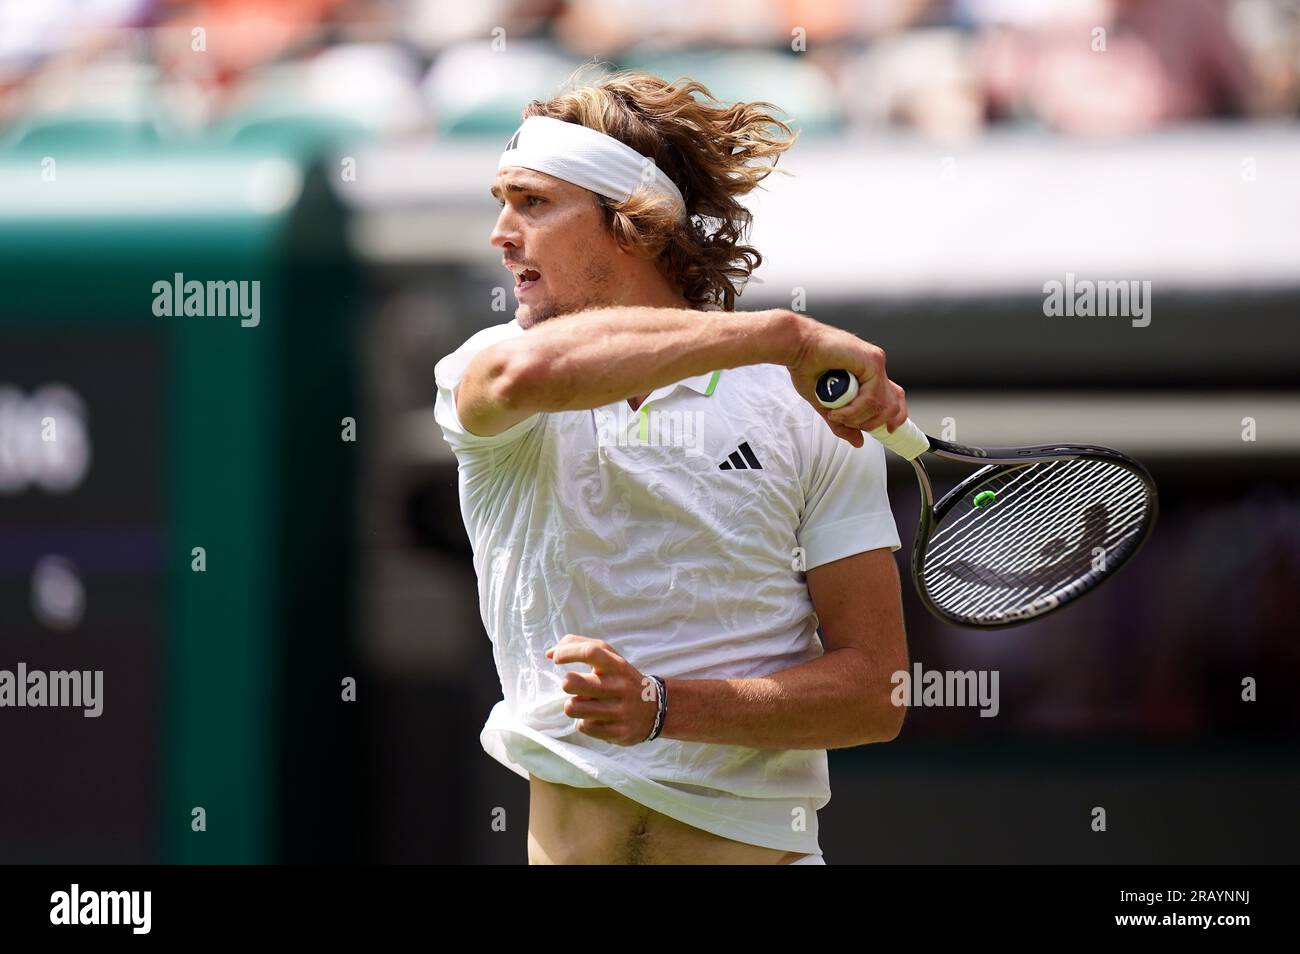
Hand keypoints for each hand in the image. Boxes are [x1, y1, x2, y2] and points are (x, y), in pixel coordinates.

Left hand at [545, 635, 658, 744]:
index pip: (590, 651)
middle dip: (566, 684)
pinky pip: (584, 726)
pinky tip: (596, 717)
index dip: (568, 652)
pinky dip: (584, 721)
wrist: (656, 709)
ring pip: (573, 707)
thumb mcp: (610, 659)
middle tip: (572, 685)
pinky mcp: (618, 731)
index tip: (557, 658)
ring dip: (573, 705)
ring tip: (583, 703)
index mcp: (617, 665)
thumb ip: (580, 648)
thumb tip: (549, 653)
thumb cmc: (622, 679)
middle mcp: (620, 686)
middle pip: (572, 683)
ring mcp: (620, 710)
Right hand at [785, 313, 907, 447]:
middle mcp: (875, 368)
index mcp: (867, 375)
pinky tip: (837, 409)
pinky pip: (872, 397)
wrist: (796, 348)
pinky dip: (855, 409)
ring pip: (881, 405)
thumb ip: (843, 422)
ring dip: (857, 417)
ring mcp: (875, 363)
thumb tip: (859, 442)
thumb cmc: (807, 368)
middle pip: (894, 403)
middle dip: (874, 422)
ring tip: (836, 414)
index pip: (894, 397)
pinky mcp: (872, 361)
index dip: (896, 416)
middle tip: (850, 423)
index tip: (888, 430)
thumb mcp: (826, 404)